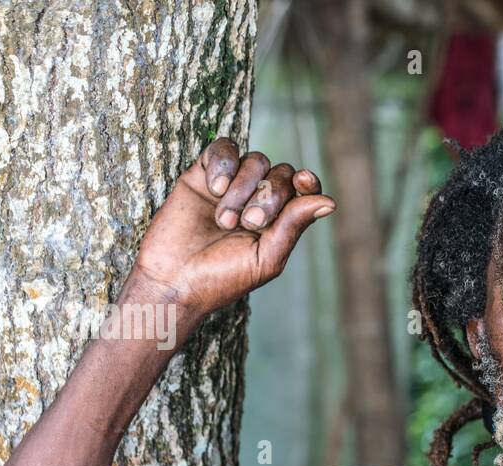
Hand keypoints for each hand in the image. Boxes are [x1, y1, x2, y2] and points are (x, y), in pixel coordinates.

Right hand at [129, 137, 335, 322]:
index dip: (307, 181)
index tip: (303, 181)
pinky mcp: (202, 174)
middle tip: (250, 223)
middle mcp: (257, 199)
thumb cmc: (221, 278)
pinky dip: (224, 163)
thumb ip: (293, 226)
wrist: (173, 279)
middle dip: (270, 195)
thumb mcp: (266, 258)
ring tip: (225, 220)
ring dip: (244, 187)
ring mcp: (231, 185)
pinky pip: (223, 149)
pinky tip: (215, 188)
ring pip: (255, 160)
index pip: (302, 189)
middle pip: (281, 173)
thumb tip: (329, 202)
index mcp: (278, 220)